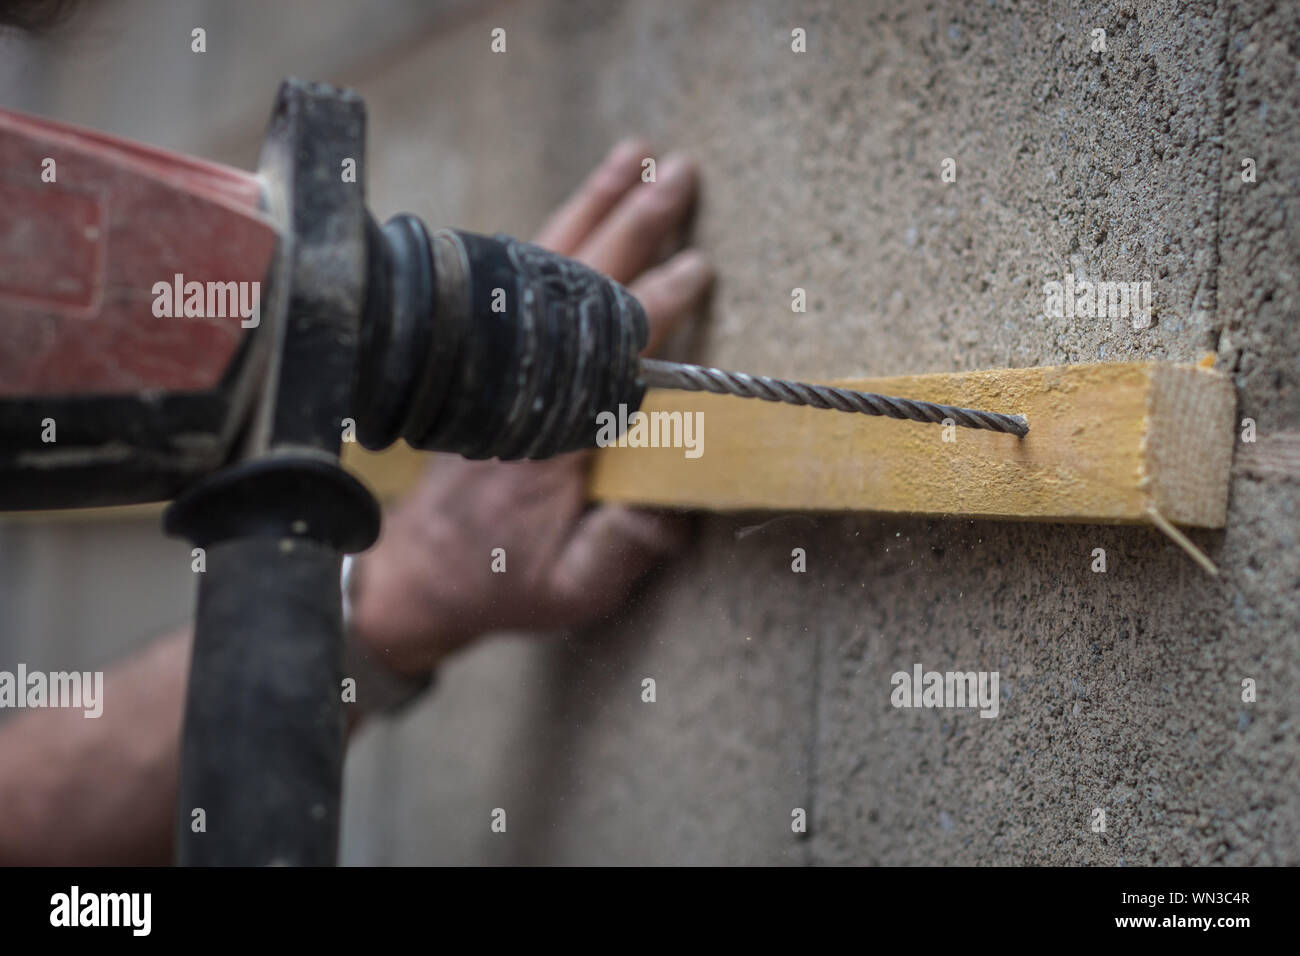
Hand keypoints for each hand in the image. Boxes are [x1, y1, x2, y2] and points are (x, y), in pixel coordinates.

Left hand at [351, 140, 711, 674]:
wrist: (417, 574)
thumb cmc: (501, 579)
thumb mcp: (573, 587)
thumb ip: (627, 548)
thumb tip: (682, 498)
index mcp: (550, 434)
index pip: (612, 351)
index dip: (658, 306)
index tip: (698, 269)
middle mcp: (521, 385)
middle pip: (582, 285)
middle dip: (635, 226)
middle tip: (680, 173)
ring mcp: (498, 367)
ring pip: (546, 266)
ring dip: (595, 207)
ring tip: (635, 156)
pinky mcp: (487, 364)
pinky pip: (520, 281)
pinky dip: (557, 234)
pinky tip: (584, 208)